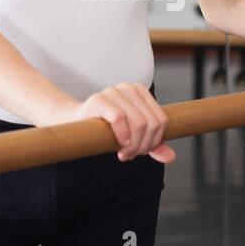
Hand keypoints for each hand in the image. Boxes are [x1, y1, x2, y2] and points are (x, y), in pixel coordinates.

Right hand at [44, 82, 175, 164]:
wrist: (73, 122)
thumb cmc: (105, 129)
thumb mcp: (133, 137)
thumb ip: (152, 145)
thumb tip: (171, 157)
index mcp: (141, 92)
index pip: (161, 121)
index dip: (154, 141)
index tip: (141, 152)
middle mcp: (129, 88)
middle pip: (150, 124)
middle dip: (142, 146)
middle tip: (130, 155)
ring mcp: (113, 91)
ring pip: (138, 124)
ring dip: (132, 145)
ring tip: (123, 153)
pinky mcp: (98, 99)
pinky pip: (119, 119)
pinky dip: (122, 136)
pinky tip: (118, 145)